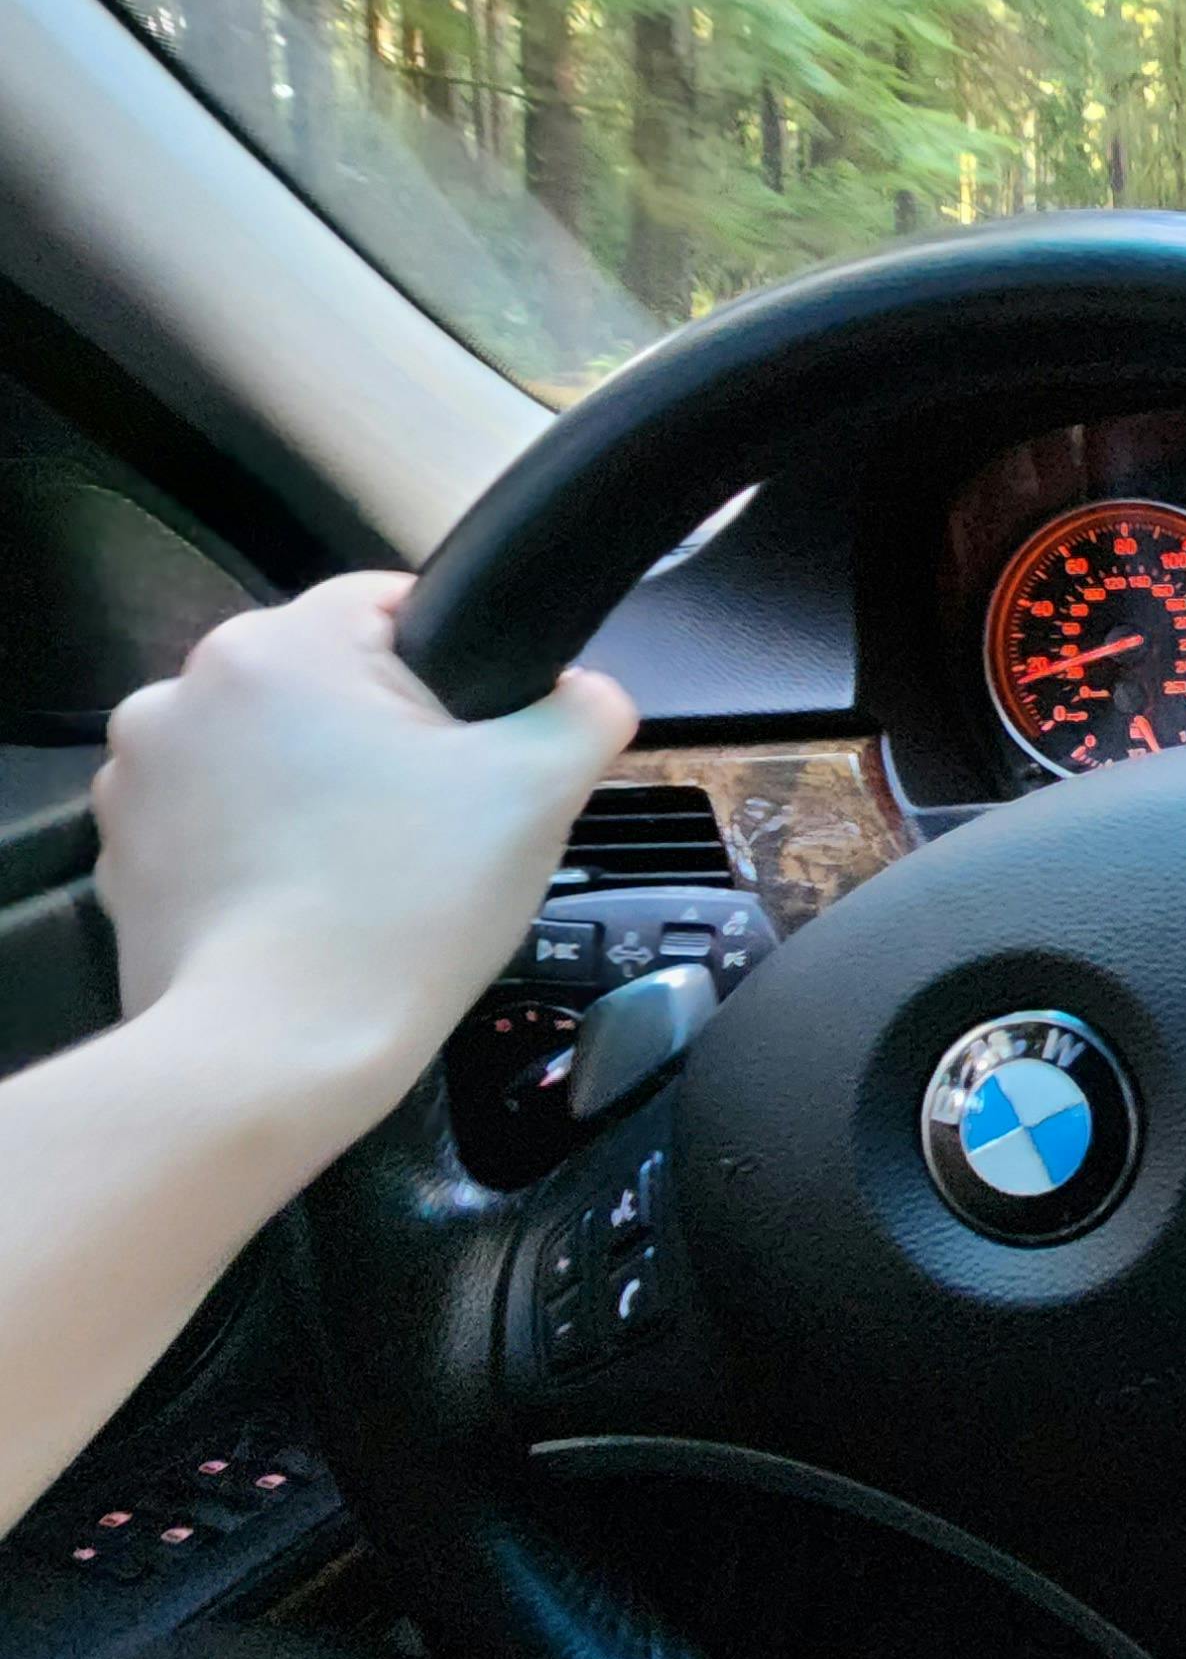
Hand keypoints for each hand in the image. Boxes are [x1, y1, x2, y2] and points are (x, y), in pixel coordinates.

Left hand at [92, 573, 635, 1142]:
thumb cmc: (396, 916)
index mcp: (282, 647)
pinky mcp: (123, 853)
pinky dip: (257, 851)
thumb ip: (584, 711)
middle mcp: (186, 691)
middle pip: (321, 685)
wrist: (277, 1053)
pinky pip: (212, 824)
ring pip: (264, 754)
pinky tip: (307, 903)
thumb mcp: (538, 792)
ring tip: (364, 871)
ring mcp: (139, 776)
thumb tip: (589, 696)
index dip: (453, 672)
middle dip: (378, 740)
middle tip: (431, 824)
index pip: (388, 606)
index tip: (474, 747)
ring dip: (310, 792)